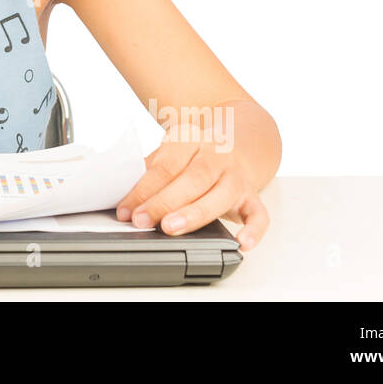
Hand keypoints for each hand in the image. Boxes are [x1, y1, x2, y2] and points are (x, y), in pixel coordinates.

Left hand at [114, 134, 269, 251]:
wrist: (238, 141)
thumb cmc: (194, 155)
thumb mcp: (170, 153)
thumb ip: (150, 172)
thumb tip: (123, 198)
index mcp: (191, 140)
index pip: (165, 166)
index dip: (143, 190)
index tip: (126, 211)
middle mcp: (217, 156)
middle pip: (191, 179)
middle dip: (164, 202)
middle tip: (143, 221)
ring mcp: (237, 177)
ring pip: (220, 195)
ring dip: (195, 213)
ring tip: (172, 229)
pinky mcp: (253, 197)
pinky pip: (259, 214)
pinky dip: (253, 230)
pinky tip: (241, 243)